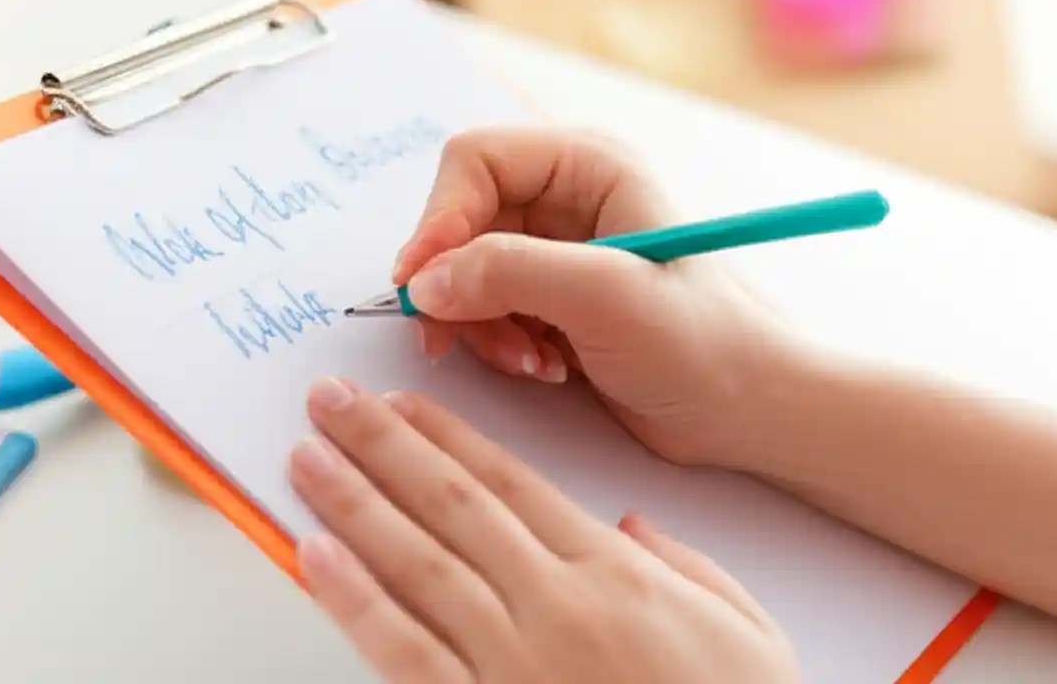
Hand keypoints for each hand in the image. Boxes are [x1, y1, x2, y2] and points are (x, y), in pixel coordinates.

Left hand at [290, 378, 799, 683]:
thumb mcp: (748, 631)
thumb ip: (687, 565)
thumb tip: (633, 524)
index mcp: (614, 574)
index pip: (510, 483)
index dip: (446, 437)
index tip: (403, 404)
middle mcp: (555, 605)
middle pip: (451, 505)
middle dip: (382, 444)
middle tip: (331, 400)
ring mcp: (513, 663)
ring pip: (417, 564)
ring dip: (354, 503)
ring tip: (308, 457)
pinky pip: (406, 652)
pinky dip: (355, 601)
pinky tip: (317, 556)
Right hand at [393, 128, 800, 467]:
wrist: (747, 410)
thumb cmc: (703, 342)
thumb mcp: (605, 296)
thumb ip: (509, 274)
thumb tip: (424, 282)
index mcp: (588, 166)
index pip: (473, 162)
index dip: (438, 217)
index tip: (421, 282)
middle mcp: (566, 200)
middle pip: (458, 221)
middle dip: (456, 285)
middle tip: (456, 338)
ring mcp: (555, 253)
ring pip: (463, 272)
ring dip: (479, 325)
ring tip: (530, 361)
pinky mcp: (549, 302)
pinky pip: (484, 311)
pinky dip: (497, 344)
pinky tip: (544, 368)